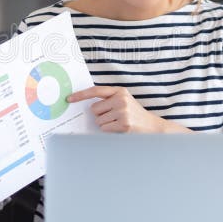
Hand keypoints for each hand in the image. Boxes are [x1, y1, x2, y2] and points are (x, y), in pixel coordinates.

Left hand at [67, 86, 190, 133]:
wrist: (152, 127)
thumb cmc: (134, 115)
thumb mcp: (124, 101)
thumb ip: (108, 100)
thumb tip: (87, 107)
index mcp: (120, 91)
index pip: (96, 91)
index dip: (81, 95)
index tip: (69, 98)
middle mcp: (121, 99)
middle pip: (94, 109)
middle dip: (100, 115)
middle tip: (113, 117)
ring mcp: (123, 111)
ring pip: (99, 120)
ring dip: (105, 124)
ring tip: (118, 123)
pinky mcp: (124, 124)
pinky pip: (104, 129)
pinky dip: (109, 131)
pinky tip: (120, 129)